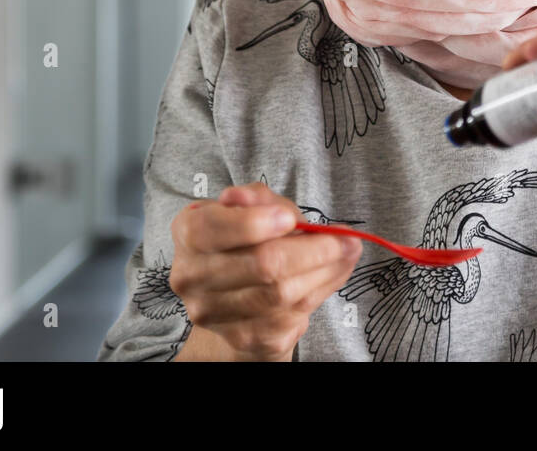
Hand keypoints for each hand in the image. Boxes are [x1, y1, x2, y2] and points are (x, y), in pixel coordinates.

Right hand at [168, 182, 362, 360]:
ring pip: (281, 294)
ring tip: (347, 252)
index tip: (290, 219)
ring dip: (325, 272)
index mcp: (189, 232)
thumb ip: (261, 199)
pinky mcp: (242, 338)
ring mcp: (213, 313)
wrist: (239, 295)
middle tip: (345, 238)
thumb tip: (270, 207)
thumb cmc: (249, 240)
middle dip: (313, 250)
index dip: (252, 224)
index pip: (211, 229)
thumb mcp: (255, 207)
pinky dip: (322, 291)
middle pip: (260, 265)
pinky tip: (333, 274)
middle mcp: (191, 275)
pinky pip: (291, 316)